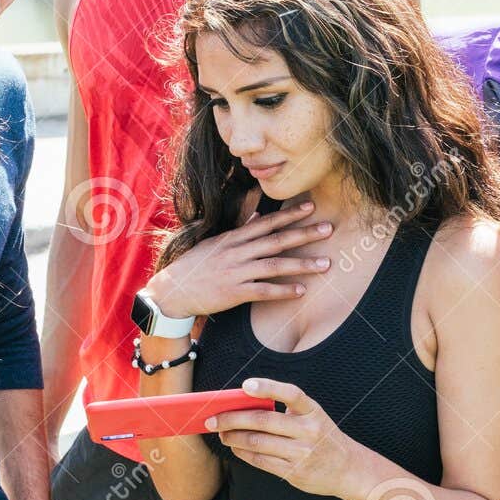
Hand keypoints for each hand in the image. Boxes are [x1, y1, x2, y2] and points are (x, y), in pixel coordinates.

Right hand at [145, 202, 331, 319]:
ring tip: (325, 264)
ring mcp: (236, 272)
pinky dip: (283, 290)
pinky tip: (301, 290)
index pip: (266, 222)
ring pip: (274, 265)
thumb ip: (240, 230)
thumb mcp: (215, 243)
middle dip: (304, 234)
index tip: (310, 207)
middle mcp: (237, 252)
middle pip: (276, 240)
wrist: (172, 291)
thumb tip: (258, 214)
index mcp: (233, 238)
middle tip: (328, 228)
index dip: (289, 214)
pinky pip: (263, 291)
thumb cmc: (195, 266)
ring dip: (301, 264)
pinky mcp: (234, 292)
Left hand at [208, 378, 360, 499]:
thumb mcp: (314, 417)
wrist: (349, 469)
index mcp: (313, 410)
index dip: (268, 388)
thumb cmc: (324, 437)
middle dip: (232, 419)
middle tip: (213, 418)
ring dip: (233, 437)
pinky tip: (235, 447)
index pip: (291, 394)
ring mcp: (301, 453)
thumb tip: (246, 406)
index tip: (246, 385)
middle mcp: (308, 430)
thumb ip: (288, 411)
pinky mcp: (294, 472)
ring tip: (221, 433)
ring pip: (257, 442)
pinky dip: (243, 452)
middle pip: (263, 421)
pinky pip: (261, 461)